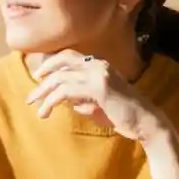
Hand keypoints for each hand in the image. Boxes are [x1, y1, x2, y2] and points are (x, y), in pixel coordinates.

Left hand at [26, 50, 168, 141]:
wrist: (147, 122)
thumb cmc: (125, 116)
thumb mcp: (99, 104)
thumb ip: (83, 99)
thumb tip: (67, 101)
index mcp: (100, 65)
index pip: (70, 56)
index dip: (52, 64)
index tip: (39, 76)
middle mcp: (98, 64)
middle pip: (62, 62)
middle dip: (43, 76)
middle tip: (31, 94)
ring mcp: (99, 73)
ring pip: (60, 78)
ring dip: (43, 92)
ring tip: (34, 106)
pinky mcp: (98, 87)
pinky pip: (65, 91)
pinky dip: (51, 101)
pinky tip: (46, 112)